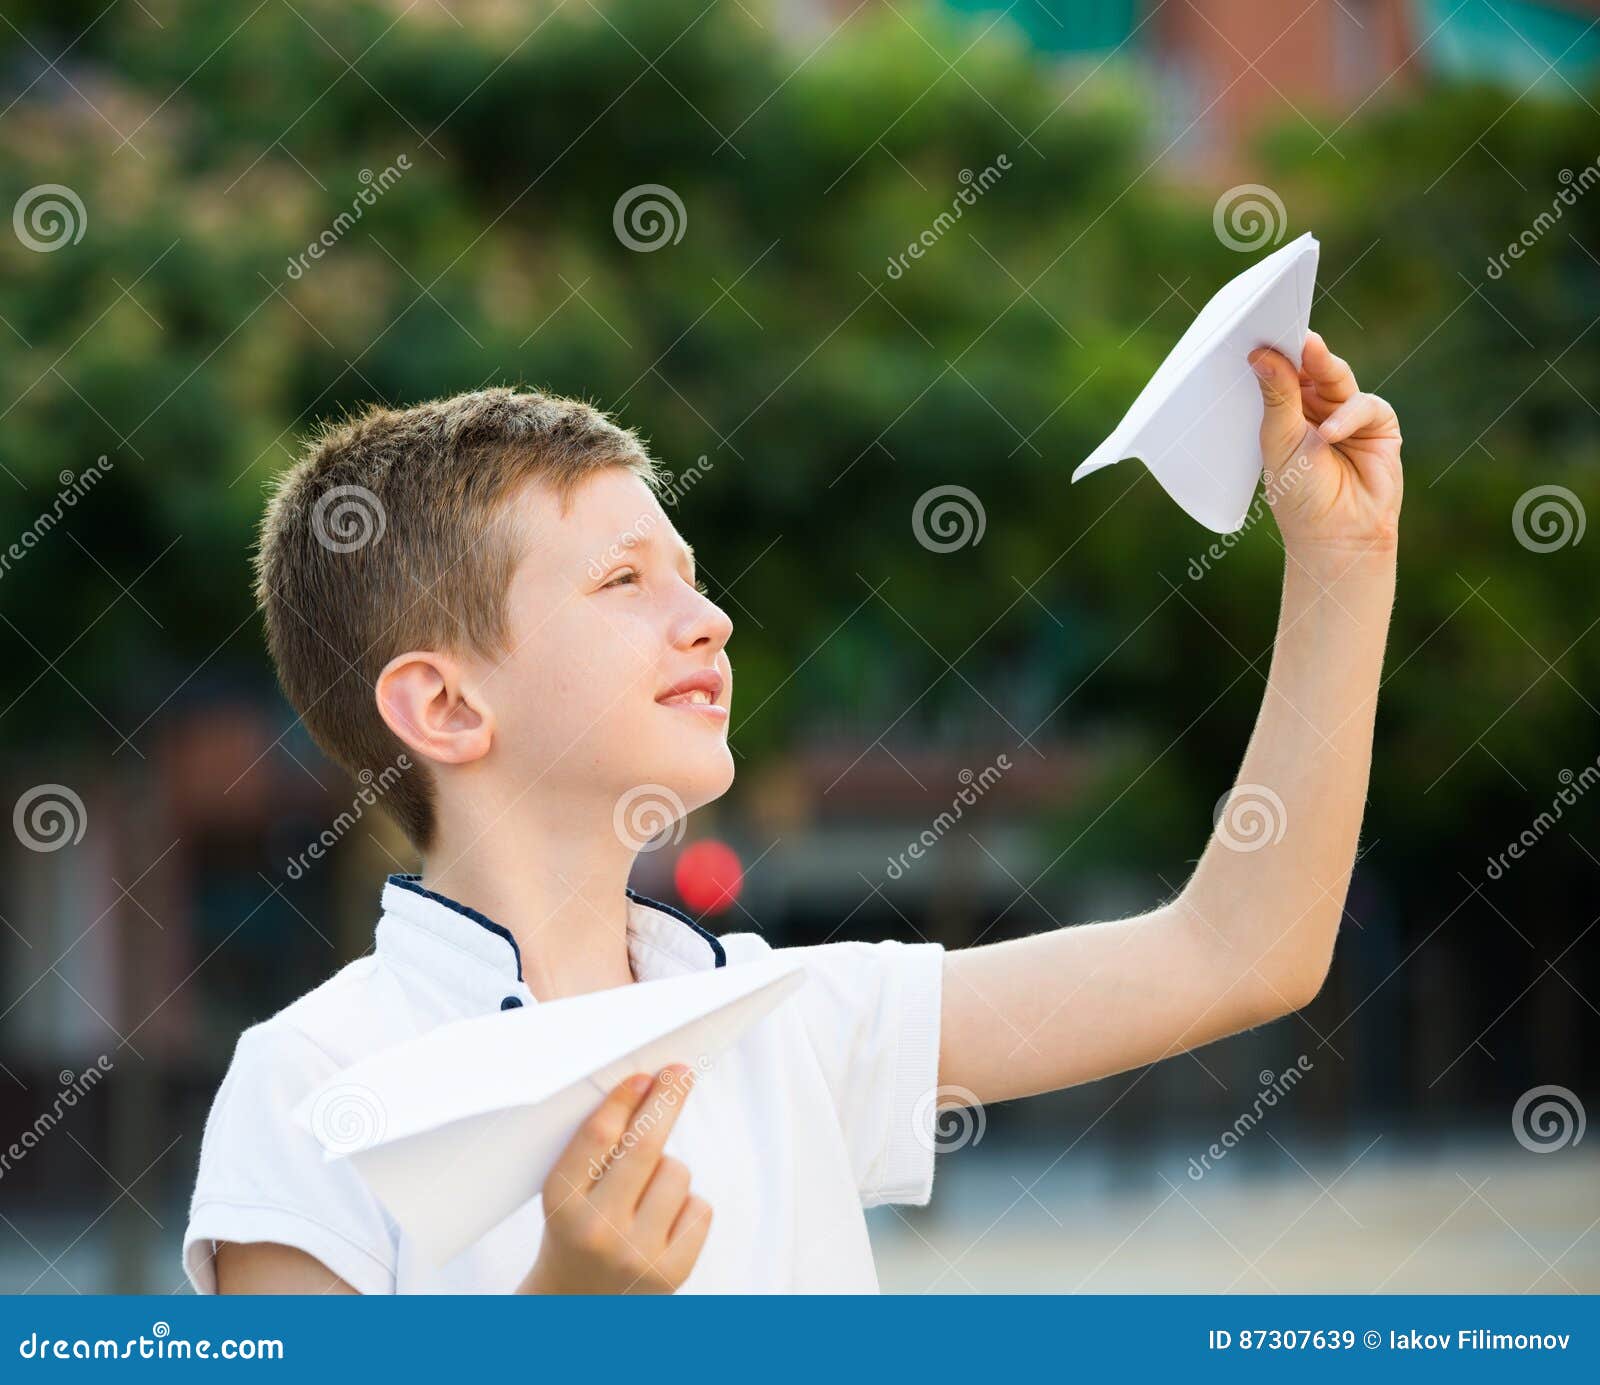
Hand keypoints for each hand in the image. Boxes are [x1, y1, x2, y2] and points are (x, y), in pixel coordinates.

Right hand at [520, 1066, 711, 1294]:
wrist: (577, 1306)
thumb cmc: (576, 1232)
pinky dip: (687, 1204)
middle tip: (680, 1074)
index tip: (644, 1076)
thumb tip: (646, 1086)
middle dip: (666, 1101)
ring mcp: (636, 1255)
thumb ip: (598, 1146)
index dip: (624, 1100)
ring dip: (668, 1170)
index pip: (598, 1137)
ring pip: (677, 1172)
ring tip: (644, 1198)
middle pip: (644, 1146)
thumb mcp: (570, 1192)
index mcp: (562, 1203)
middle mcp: (597, 1230)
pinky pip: (700, 1207)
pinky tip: (663, 1224)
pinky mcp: (672, 1273)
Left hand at [1249, 330, 1402, 567]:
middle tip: (1288, 323)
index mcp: (1285, 409)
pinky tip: (1328, 433)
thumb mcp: (1280, 442)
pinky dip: (1346, 417)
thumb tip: (1261, 355)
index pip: (1281, 369)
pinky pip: (1364, 405)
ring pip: (1337, 376)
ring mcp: (1347, 412)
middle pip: (1309, 365)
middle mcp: (1316, 406)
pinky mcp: (1377, 423)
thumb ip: (1277, 397)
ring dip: (1323, 366)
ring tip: (1308, 354)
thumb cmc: (1299, 495)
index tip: (1260, 323)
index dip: (1273, 348)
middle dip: (1299, 346)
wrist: (1335, 536)